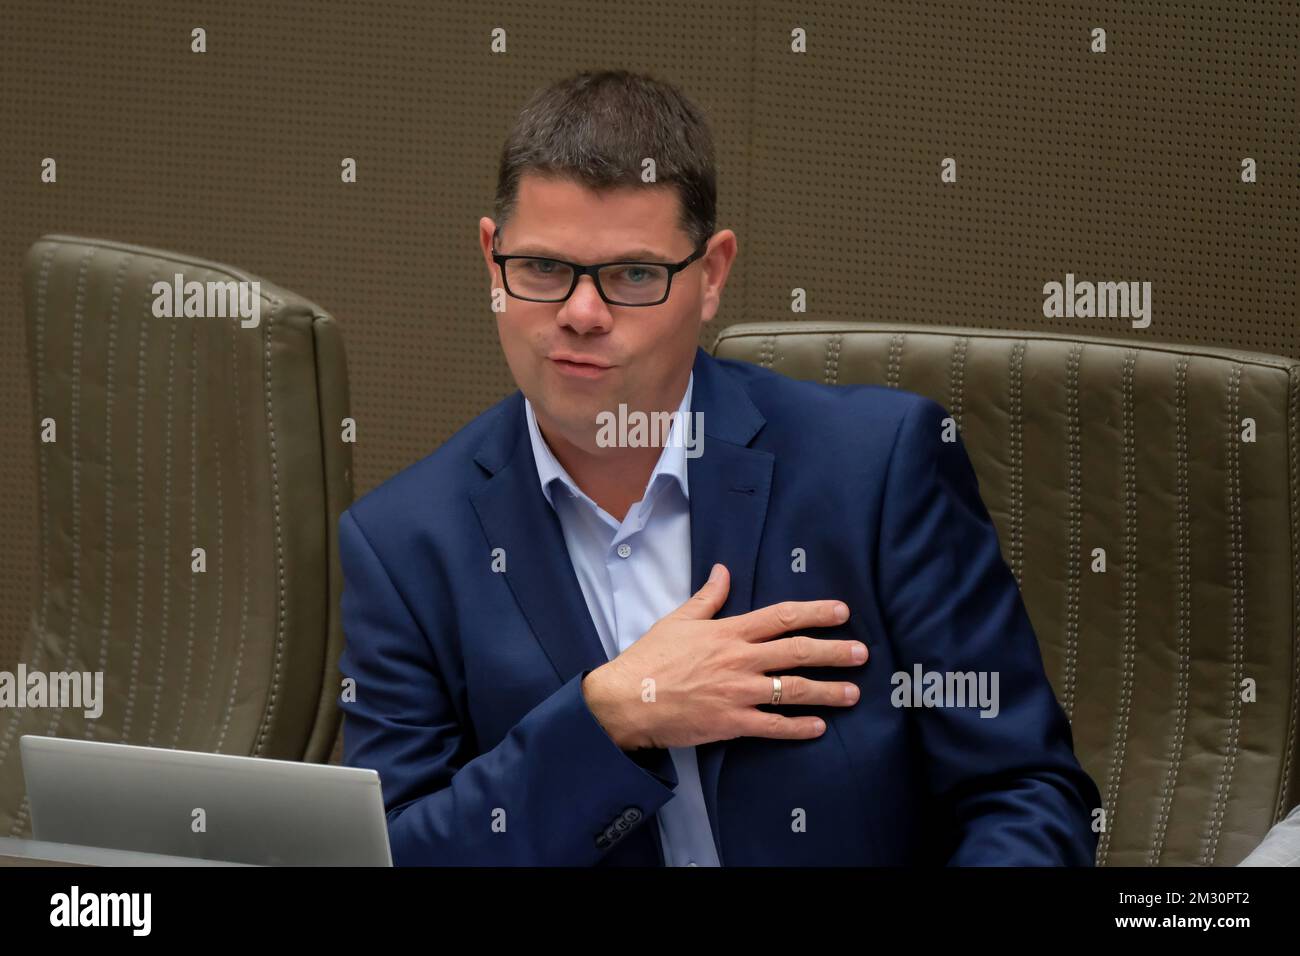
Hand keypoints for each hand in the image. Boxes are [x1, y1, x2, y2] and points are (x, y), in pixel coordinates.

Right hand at [581, 563, 865, 749]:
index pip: (781, 617)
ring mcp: (739, 693)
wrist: (628, 699)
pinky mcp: (732, 723)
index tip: (842, 612)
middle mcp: (740, 660)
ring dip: (827, 691)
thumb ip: (708, 597)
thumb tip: (723, 570)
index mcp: (729, 632)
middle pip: (797, 653)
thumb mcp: (678, 619)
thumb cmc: (650, 657)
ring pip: (792, 690)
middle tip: (862, 653)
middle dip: (833, 652)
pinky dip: (798, 727)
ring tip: (852, 693)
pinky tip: (819, 727)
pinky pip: (773, 726)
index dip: (815, 613)